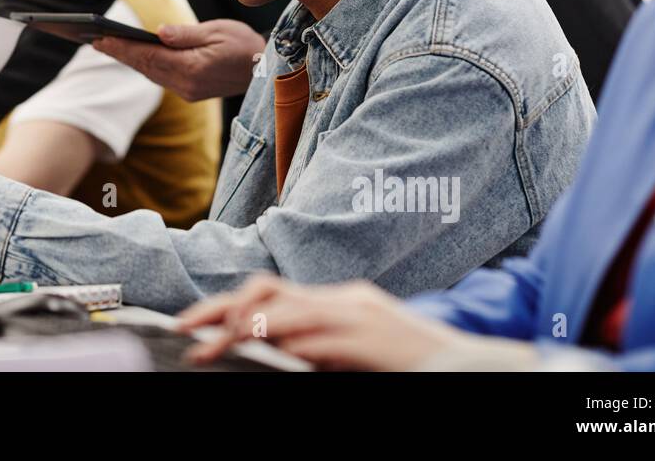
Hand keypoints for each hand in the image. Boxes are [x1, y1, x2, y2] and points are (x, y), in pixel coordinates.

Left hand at [93, 19, 265, 101]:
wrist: (267, 70)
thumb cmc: (246, 45)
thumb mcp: (218, 31)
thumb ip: (186, 34)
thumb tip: (159, 32)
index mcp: (193, 68)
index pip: (149, 56)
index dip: (123, 46)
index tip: (101, 38)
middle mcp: (187, 85)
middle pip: (145, 66)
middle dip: (119, 53)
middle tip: (93, 40)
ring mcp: (188, 91)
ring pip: (150, 73)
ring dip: (128, 60)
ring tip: (106, 45)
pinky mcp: (190, 91)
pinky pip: (160, 77)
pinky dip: (144, 65)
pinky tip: (132, 55)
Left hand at [177, 275, 535, 370]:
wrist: (472, 365)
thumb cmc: (409, 364)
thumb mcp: (352, 351)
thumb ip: (314, 345)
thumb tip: (268, 346)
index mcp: (337, 300)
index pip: (268, 291)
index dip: (223, 305)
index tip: (189, 325)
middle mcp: (343, 299)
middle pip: (265, 289)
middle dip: (218, 307)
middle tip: (182, 329)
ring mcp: (357, 315)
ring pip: (284, 309)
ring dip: (241, 327)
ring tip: (211, 347)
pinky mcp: (369, 338)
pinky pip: (318, 335)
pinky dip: (286, 341)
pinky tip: (265, 348)